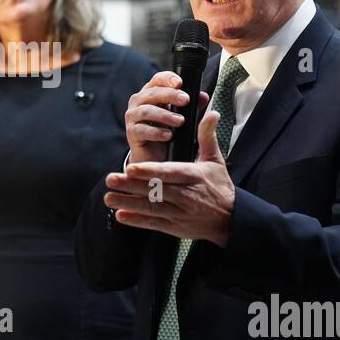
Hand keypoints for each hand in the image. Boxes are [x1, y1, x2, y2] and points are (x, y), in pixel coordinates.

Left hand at [103, 106, 234, 246]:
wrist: (231, 219)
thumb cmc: (220, 186)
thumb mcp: (215, 160)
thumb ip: (207, 137)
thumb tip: (211, 112)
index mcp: (194, 176)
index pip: (170, 173)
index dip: (150, 171)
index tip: (131, 167)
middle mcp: (186, 195)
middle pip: (156, 190)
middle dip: (132, 186)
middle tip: (111, 179)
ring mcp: (180, 213)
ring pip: (151, 208)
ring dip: (129, 203)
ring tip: (108, 197)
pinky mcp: (175, 227)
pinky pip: (154, 224)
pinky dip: (137, 221)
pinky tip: (121, 215)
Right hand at [124, 70, 208, 164]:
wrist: (154, 156)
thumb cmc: (167, 131)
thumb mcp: (181, 117)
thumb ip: (192, 106)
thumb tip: (203, 97)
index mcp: (151, 93)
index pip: (157, 80)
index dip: (167, 79)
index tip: (180, 83)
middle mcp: (139, 102)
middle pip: (152, 93)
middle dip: (170, 95)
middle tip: (185, 100)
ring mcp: (133, 117)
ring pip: (146, 111)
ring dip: (165, 115)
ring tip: (180, 121)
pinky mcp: (131, 133)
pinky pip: (142, 130)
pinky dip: (156, 132)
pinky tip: (169, 136)